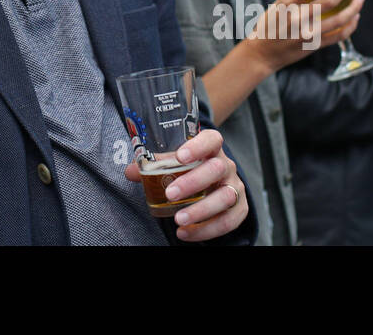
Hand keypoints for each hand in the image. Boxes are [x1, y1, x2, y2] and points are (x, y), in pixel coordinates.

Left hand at [123, 129, 247, 241]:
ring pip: (225, 196)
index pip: (211, 139)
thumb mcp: (173, 162)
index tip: (180, 156)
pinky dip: (208, 230)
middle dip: (193, 182)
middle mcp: (226, 165)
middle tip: (171, 194)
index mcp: (210, 148)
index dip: (198, 146)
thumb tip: (131, 172)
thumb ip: (153, 164)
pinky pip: (229, 220)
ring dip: (201, 210)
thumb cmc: (189, 168)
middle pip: (216, 168)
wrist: (212, 182)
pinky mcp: (240, 207)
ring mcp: (235, 186)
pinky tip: (187, 233)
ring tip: (179, 220)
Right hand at [247, 0, 362, 72]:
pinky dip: (350, 26)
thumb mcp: (277, 4)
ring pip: (339, 20)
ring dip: (354, 7)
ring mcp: (308, 34)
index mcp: (286, 5)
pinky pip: (339, 36)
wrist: (262, 54)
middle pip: (329, 2)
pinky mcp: (315, 46)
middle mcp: (298, 19)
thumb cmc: (269, 25)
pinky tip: (355, 17)